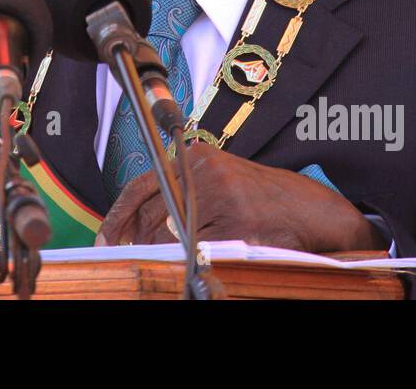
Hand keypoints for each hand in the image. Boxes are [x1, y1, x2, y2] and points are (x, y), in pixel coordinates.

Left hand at [97, 142, 384, 252]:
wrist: (310, 209)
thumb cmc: (261, 196)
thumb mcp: (219, 178)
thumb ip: (182, 189)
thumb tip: (138, 224)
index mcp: (196, 157)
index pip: (140, 185)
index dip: (117, 215)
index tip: (105, 238)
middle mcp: (205, 172)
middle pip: (150, 215)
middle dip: (138, 241)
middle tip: (133, 257)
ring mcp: (221, 198)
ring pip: (172, 235)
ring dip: (167, 252)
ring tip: (176, 256)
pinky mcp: (235, 226)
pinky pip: (199, 249)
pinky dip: (195, 258)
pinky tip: (201, 258)